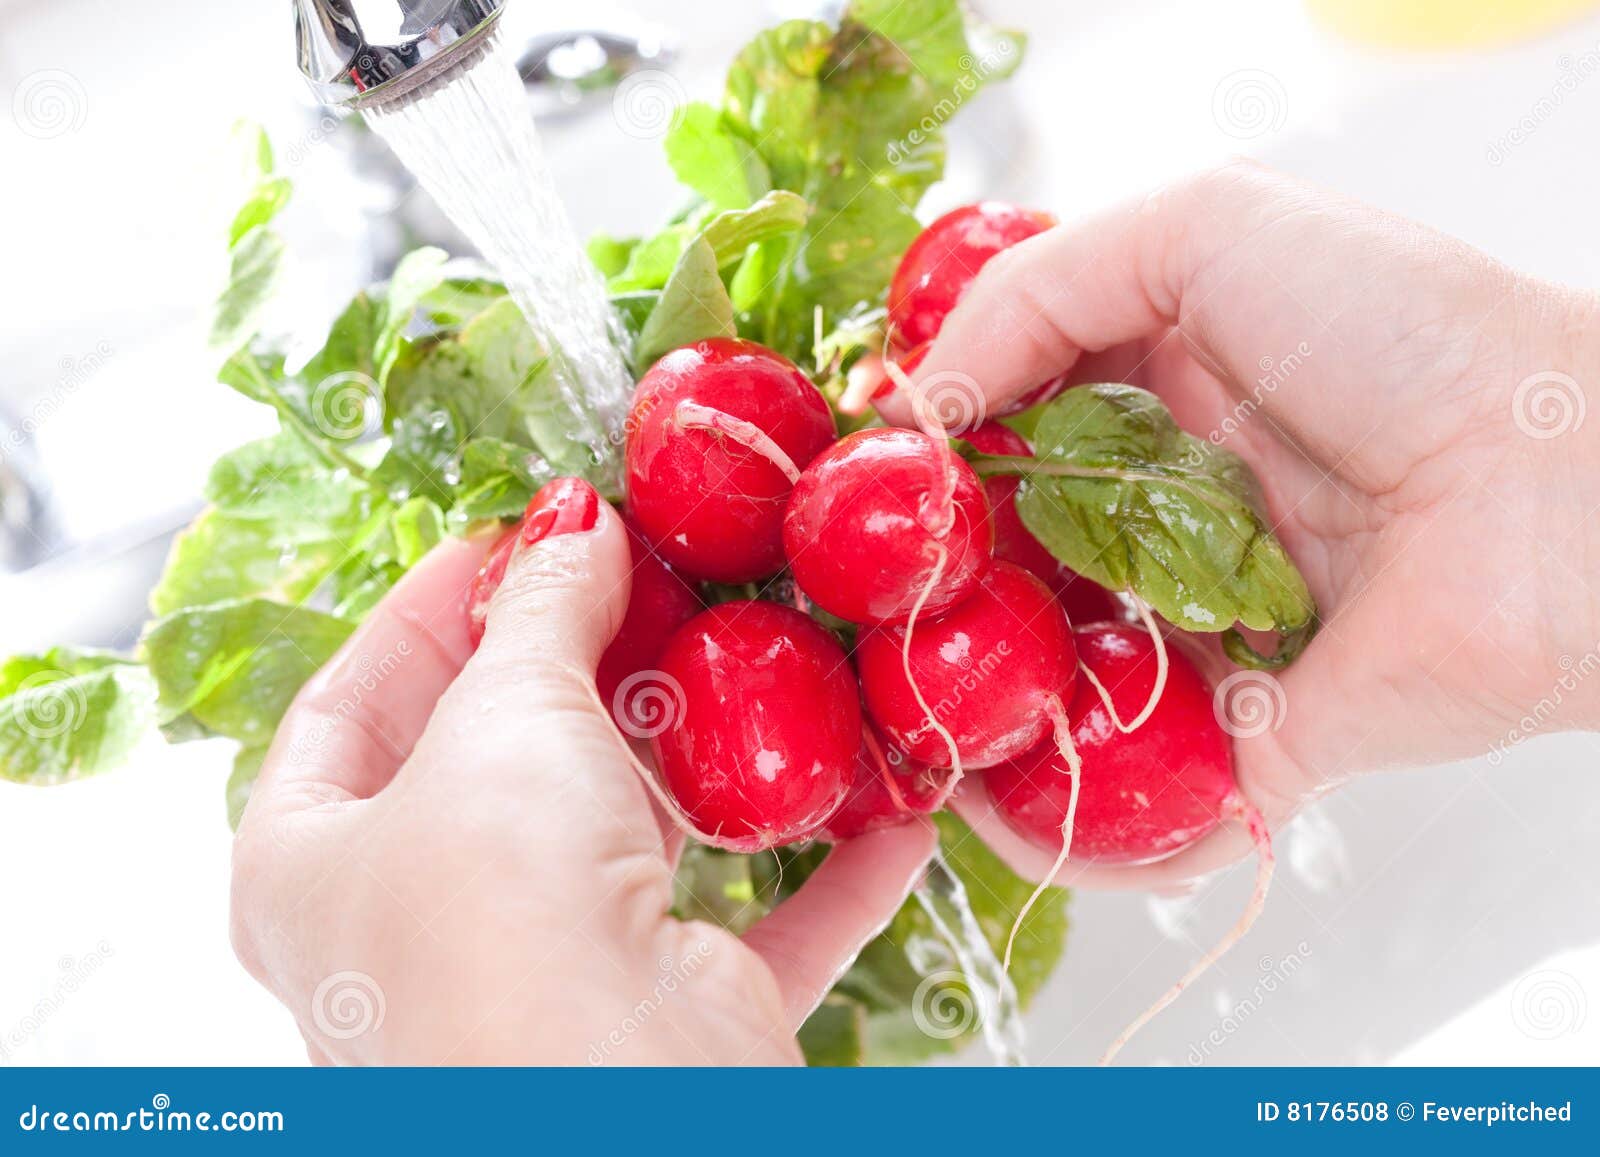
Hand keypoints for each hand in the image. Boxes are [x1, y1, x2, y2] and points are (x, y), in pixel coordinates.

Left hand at [230, 485, 934, 1064]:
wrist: (608, 1098)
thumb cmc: (493, 902)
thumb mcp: (505, 713)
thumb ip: (541, 608)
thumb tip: (576, 524)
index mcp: (310, 863)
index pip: (352, 699)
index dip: (428, 605)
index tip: (511, 532)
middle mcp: (417, 928)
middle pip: (502, 760)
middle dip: (583, 665)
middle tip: (646, 575)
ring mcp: (545, 975)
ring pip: (631, 840)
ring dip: (707, 762)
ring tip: (759, 660)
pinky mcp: (663, 1017)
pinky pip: (754, 928)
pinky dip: (823, 873)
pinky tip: (884, 813)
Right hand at [886, 161, 1599, 887]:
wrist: (1561, 485)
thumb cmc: (1406, 333)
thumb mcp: (1207, 232)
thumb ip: (1037, 292)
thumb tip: (920, 405)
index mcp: (1154, 394)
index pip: (998, 431)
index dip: (922, 458)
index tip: (849, 487)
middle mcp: (1166, 515)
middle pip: (1008, 562)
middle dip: (925, 588)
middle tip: (854, 608)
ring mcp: (1198, 629)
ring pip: (1052, 679)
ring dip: (969, 703)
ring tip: (888, 711)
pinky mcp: (1244, 734)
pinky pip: (1139, 790)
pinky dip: (1063, 822)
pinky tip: (983, 811)